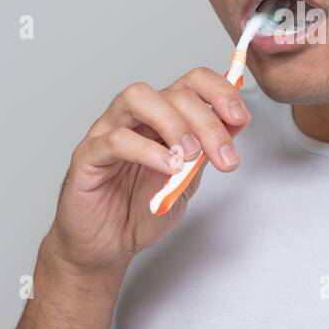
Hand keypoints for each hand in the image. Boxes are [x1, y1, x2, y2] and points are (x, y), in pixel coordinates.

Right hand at [48, 68, 250, 272]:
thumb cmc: (141, 210)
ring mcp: (108, 131)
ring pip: (138, 97)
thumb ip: (206, 152)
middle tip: (223, 156)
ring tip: (189, 156)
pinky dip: (147, 151)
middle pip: (173, 92)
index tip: (240, 117)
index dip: (220, 91)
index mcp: (163, 117)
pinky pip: (115, 139)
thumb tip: (235, 122)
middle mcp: (136, 117)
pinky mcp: (87, 155)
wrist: (108, 245)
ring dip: (173, 123)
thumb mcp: (188, 180)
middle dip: (207, 122)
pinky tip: (166, 168)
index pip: (192, 82)